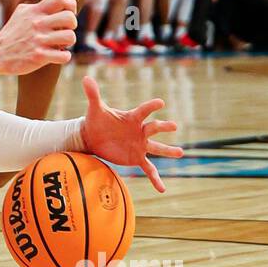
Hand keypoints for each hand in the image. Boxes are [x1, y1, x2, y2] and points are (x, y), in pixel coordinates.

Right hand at [0, 0, 77, 73]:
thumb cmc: (12, 34)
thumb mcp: (21, 14)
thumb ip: (37, 7)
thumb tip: (56, 3)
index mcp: (34, 11)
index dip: (70, 4)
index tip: (68, 13)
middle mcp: (37, 23)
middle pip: (70, 18)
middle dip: (72, 26)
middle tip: (64, 31)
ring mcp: (38, 40)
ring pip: (70, 37)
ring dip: (68, 43)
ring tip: (60, 44)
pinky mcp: (39, 56)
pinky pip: (64, 56)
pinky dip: (64, 56)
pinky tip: (56, 55)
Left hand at [79, 75, 183, 192]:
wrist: (92, 137)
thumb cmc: (96, 121)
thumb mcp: (95, 109)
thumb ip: (93, 94)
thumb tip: (86, 78)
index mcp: (132, 117)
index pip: (143, 110)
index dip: (151, 106)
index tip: (160, 103)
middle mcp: (140, 131)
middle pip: (154, 127)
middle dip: (163, 126)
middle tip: (174, 125)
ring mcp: (140, 145)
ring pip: (157, 148)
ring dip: (168, 151)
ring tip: (181, 153)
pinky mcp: (136, 158)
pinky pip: (149, 168)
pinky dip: (155, 179)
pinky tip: (162, 189)